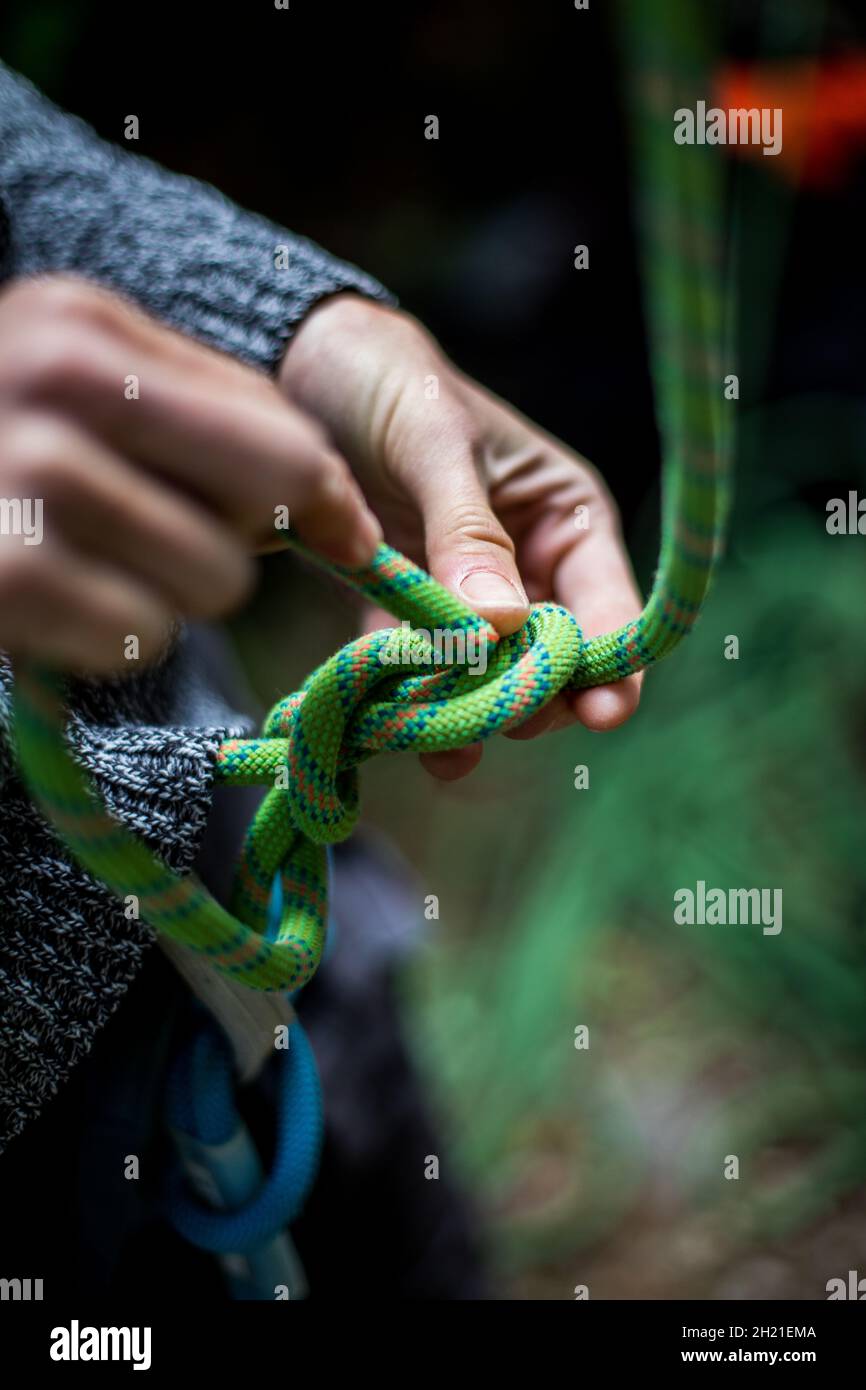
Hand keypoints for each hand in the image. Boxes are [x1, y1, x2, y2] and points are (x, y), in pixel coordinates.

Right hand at [0, 277, 380, 672]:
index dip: (316, 491)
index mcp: (86, 324)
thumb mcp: (70, 381)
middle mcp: (59, 382)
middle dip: (236, 537)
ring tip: (91, 566)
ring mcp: (29, 479)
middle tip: (161, 540)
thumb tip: (344, 513)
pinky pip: (141, 639)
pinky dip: (113, 640)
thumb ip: (200, 416)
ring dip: (169, 595)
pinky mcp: (5, 580)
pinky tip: (56, 607)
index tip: (326, 529)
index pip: (278, 423)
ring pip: (213, 582)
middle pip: (265, 495)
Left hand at [280, 293, 642, 779]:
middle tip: (499, 723)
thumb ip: (467, 533)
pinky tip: (391, 729)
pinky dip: (406, 699)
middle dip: (531, 699)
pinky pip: (414, 667)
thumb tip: (504, 625)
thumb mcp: (434, 444)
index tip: (601, 714)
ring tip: (442, 743)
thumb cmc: (387, 382)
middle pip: (553, 661)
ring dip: (467, 712)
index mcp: (565, 517)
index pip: (611, 606)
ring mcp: (466, 596)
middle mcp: (528, 565)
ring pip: (485, 678)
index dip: (612, 665)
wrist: (295, 365)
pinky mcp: (404, 611)